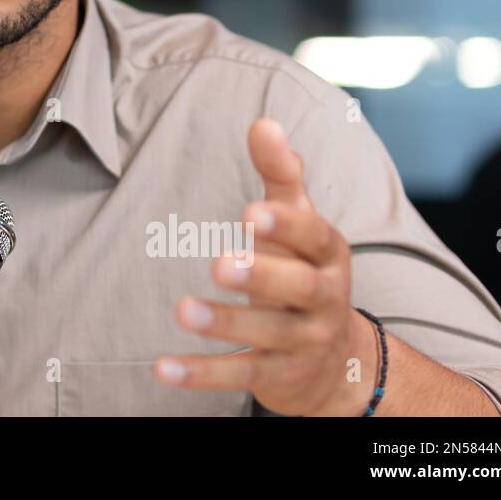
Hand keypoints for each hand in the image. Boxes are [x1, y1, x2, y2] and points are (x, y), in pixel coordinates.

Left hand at [153, 117, 370, 415]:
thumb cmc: (304, 270)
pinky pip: (241, 376)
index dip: (284, 226)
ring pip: (268, 335)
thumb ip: (281, 175)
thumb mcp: (299, 223)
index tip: (250, 213)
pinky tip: (162, 368)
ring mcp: (304, 342)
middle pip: (297, 288)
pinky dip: (201, 374)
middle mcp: (324, 299)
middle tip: (220, 264)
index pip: (312, 236)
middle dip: (261, 276)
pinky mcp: (279, 377)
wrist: (338, 361)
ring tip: (183, 310)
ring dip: (226, 322)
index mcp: (327, 254)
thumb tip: (264, 122)